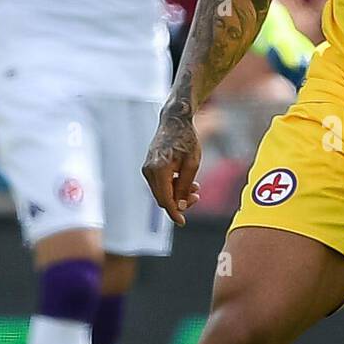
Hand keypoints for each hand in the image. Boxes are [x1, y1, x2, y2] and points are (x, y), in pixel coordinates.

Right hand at [142, 110, 201, 226]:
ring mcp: (147, 168)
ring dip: (177, 194)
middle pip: (162, 197)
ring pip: (161, 192)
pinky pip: (160, 184)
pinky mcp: (149, 167)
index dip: (174, 213)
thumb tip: (179, 207)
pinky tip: (186, 182)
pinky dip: (172, 186)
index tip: (182, 222)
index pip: (165, 199)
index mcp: (159, 170)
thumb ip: (185, 186)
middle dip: (179, 202)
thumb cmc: (186, 140)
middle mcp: (149, 170)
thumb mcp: (192, 164)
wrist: (175, 121)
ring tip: (195, 188)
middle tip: (196, 197)